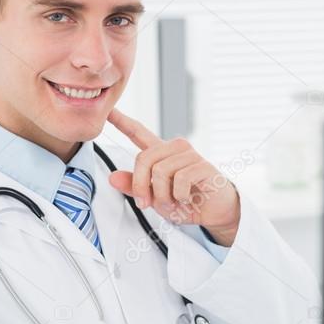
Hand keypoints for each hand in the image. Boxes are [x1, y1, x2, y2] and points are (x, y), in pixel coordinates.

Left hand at [106, 108, 239, 245]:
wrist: (215, 213)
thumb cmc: (187, 202)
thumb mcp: (154, 198)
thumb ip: (134, 187)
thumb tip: (112, 178)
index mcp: (161, 153)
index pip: (138, 133)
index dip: (122, 121)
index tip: (108, 110)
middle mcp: (174, 149)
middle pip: (143, 159)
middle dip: (141, 186)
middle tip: (147, 204)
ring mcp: (189, 155)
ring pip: (160, 171)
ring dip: (162, 196)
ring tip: (172, 203)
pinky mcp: (202, 165)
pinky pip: (180, 179)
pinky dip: (178, 196)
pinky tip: (185, 199)